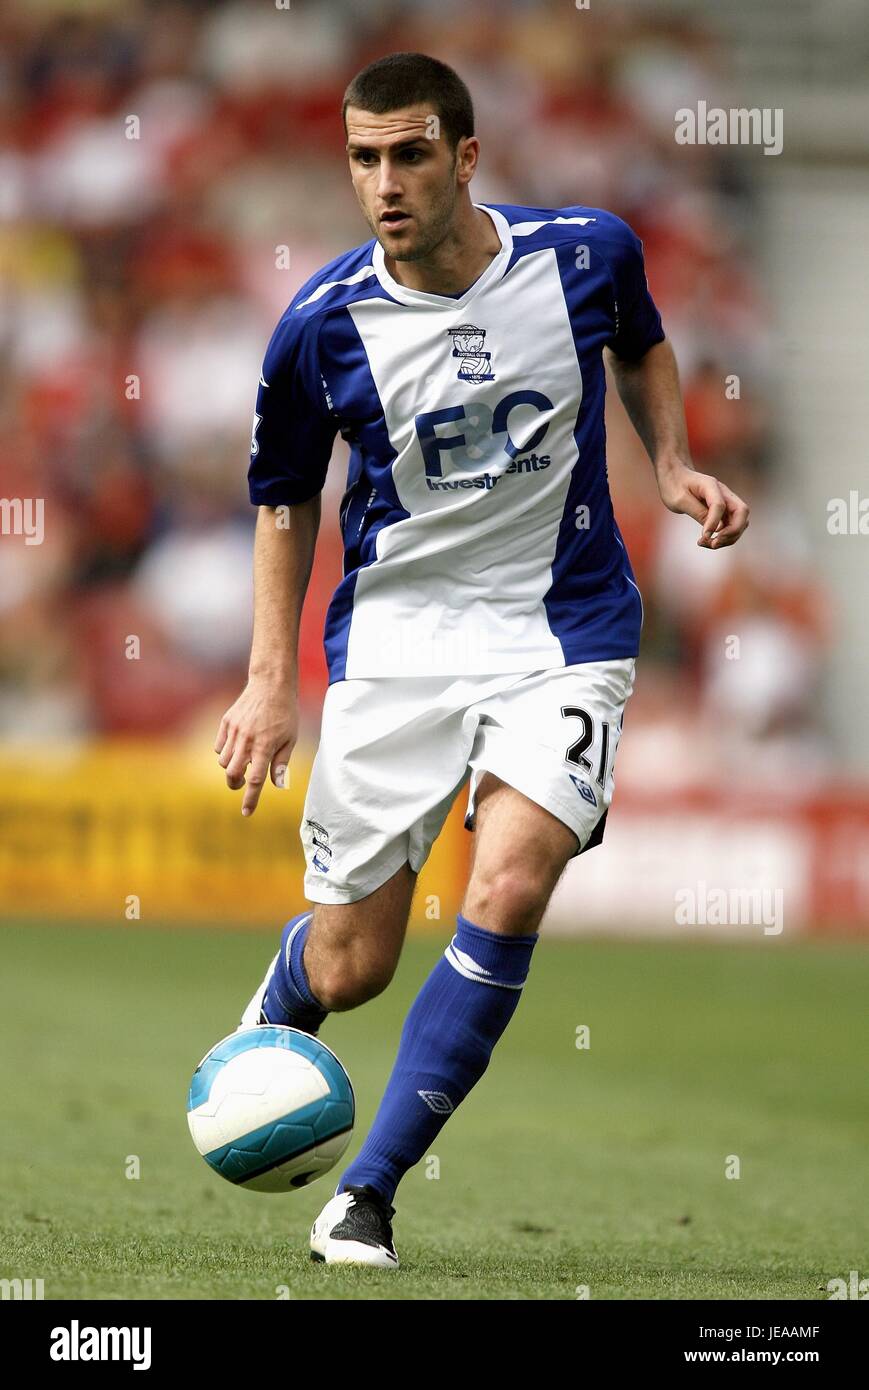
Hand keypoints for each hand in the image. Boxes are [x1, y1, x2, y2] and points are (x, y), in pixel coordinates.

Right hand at [214, 677, 297, 815]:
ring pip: (223, 761)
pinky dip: (225, 752)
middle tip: (241, 784)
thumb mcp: (290, 739)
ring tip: (242, 760)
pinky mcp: (226, 722)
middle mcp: (247, 740)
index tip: (246, 812)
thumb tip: (277, 784)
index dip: (251, 799)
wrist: (271, 684)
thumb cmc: (285, 713)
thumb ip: (281, 762)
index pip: (256, 780)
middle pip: (232, 774)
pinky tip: (236, 746)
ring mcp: (234, 731)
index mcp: (265, 747)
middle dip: (235, 784)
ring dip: (231, 767)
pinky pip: (218, 746)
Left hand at [657, 462, 749, 548]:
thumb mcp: (679, 500)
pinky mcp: (724, 511)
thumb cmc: (674, 486)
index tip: (703, 537)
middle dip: (732, 532)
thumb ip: (698, 512)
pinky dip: (724, 536)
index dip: (713, 523)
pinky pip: (731, 526)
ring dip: (729, 537)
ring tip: (709, 544)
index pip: (720, 505)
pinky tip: (709, 541)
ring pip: (739, 522)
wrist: (674, 476)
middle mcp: (723, 493)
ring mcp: (726, 501)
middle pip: (741, 512)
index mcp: (711, 485)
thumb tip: (718, 529)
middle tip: (713, 543)